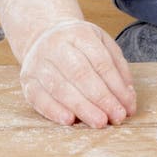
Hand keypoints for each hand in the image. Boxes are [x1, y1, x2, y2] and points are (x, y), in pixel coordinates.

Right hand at [19, 20, 136, 127]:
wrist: (44, 35)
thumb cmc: (80, 44)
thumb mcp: (102, 44)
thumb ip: (118, 68)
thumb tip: (128, 98)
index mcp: (80, 34)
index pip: (101, 62)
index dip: (116, 86)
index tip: (128, 106)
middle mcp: (57, 46)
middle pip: (81, 75)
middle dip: (101, 99)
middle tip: (116, 117)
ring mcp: (39, 63)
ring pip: (61, 88)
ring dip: (82, 108)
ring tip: (100, 122)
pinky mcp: (27, 79)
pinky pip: (39, 98)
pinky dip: (54, 111)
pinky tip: (69, 121)